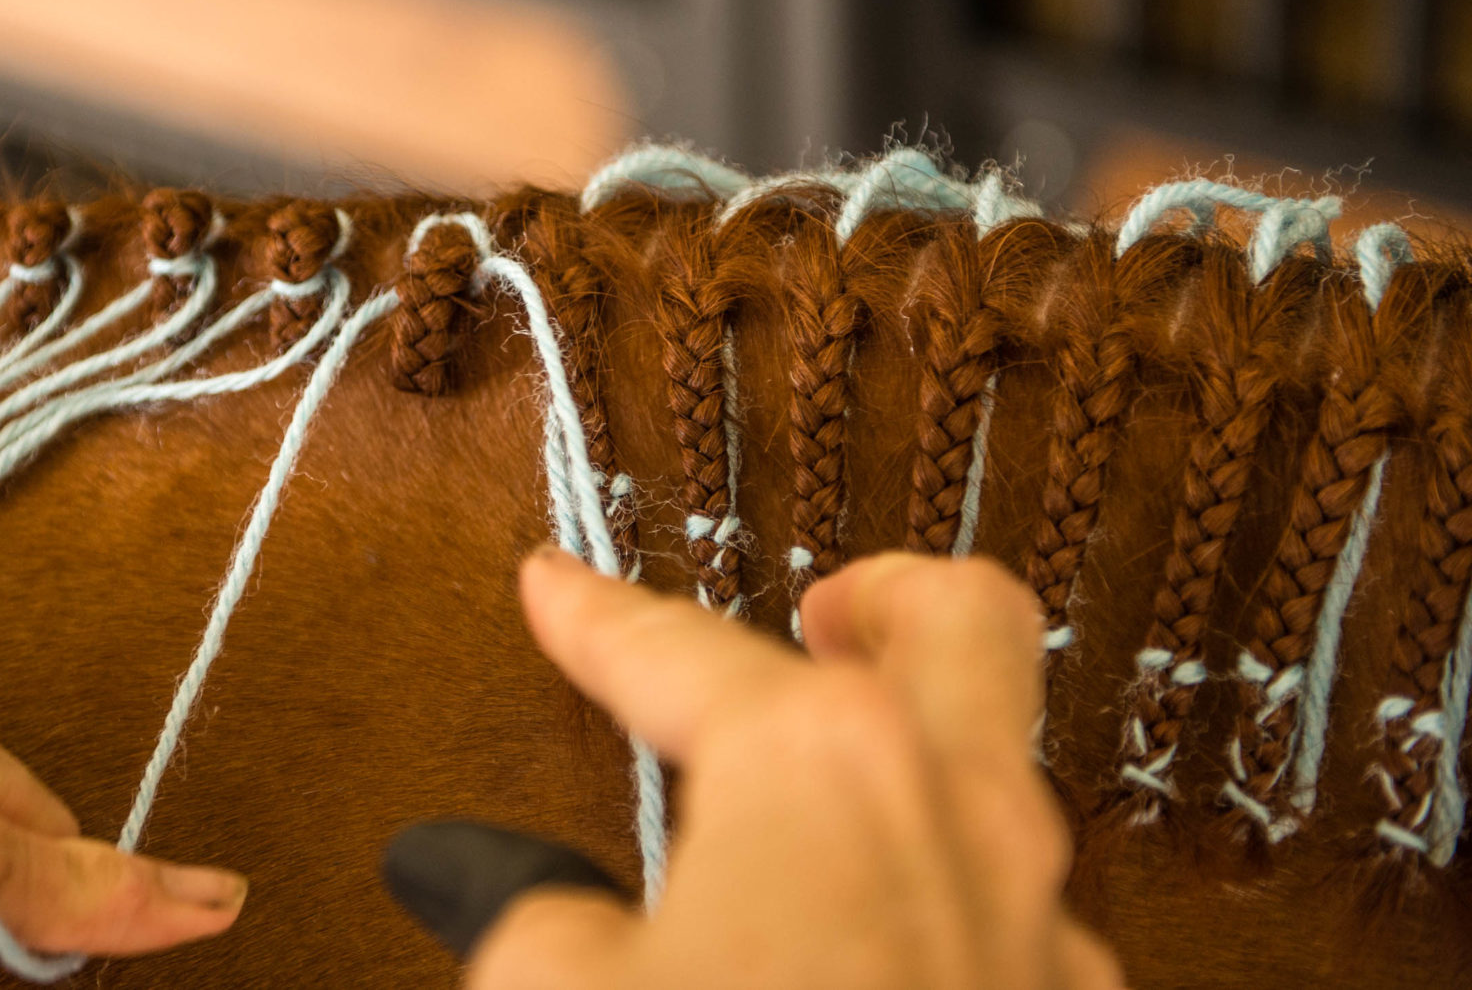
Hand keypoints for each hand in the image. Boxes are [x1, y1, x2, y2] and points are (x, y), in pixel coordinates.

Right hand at [473, 550, 1122, 989]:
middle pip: (959, 622)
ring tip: (809, 804)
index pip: (682, 648)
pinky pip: (1013, 916)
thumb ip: (526, 911)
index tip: (558, 586)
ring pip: (1000, 776)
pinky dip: (930, 896)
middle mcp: (964, 822)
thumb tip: (495, 879)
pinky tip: (851, 961)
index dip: (598, 612)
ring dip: (912, 757)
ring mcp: (1043, 934)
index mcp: (826, 766)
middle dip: (876, 593)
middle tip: (811, 613)